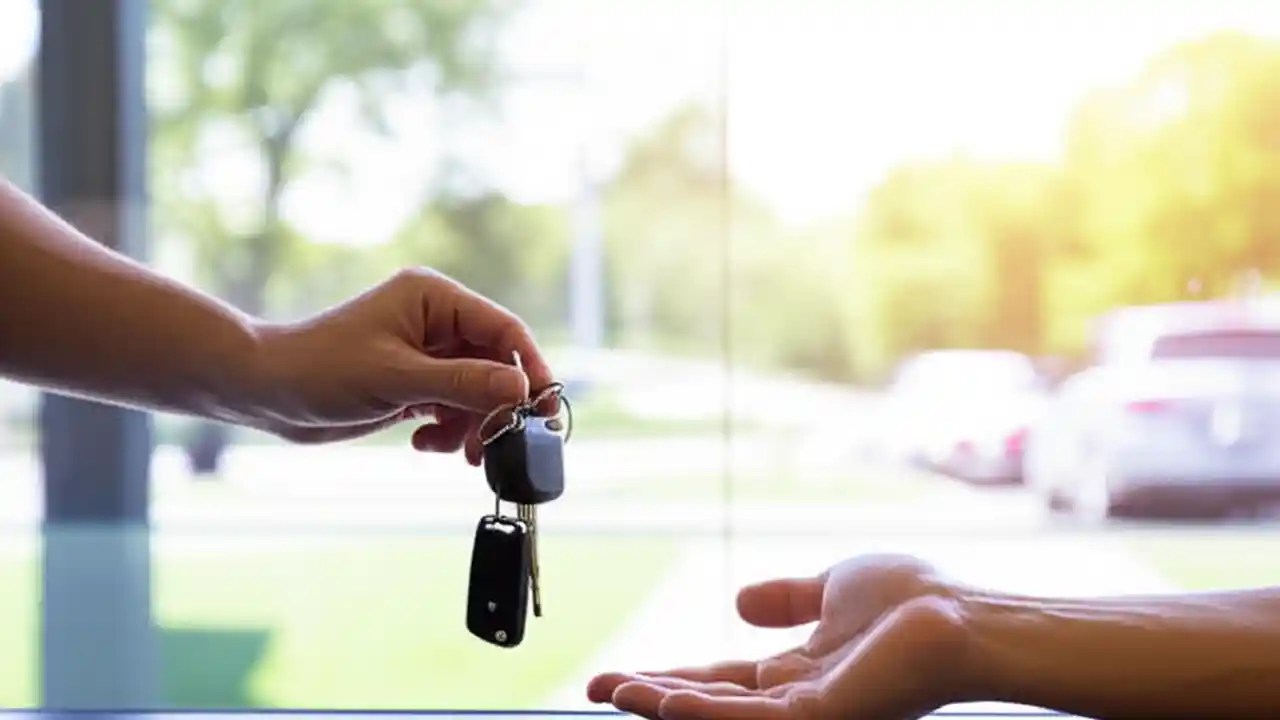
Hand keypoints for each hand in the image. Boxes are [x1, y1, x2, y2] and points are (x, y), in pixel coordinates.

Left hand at [246, 267, 554, 461]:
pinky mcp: (415, 383)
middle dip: (498, 408)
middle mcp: (436, 320)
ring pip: (478, 393)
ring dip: (474, 426)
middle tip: (498, 445)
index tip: (544, 409)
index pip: (503, 330)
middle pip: (496, 365)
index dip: (530, 369)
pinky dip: (450, 432)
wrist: (265, 392)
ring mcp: (426, 353)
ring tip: (458, 452)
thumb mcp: (396, 379)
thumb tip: (521, 389)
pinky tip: (425, 443)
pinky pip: (455, 408)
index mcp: (434, 298)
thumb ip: (462, 384)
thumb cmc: (320, 369)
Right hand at [588, 554, 971, 719]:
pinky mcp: (820, 717)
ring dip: (663, 705)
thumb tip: (737, 600)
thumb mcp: (833, 587)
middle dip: (651, 697)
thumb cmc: (917, 600)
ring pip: (720, 718)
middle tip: (597, 689)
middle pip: (709, 705)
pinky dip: (702, 713)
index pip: (720, 682)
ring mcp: (808, 713)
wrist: (964, 614)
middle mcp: (796, 700)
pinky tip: (661, 700)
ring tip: (614, 692)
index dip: (671, 678)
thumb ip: (788, 598)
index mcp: (799, 672)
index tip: (622, 672)